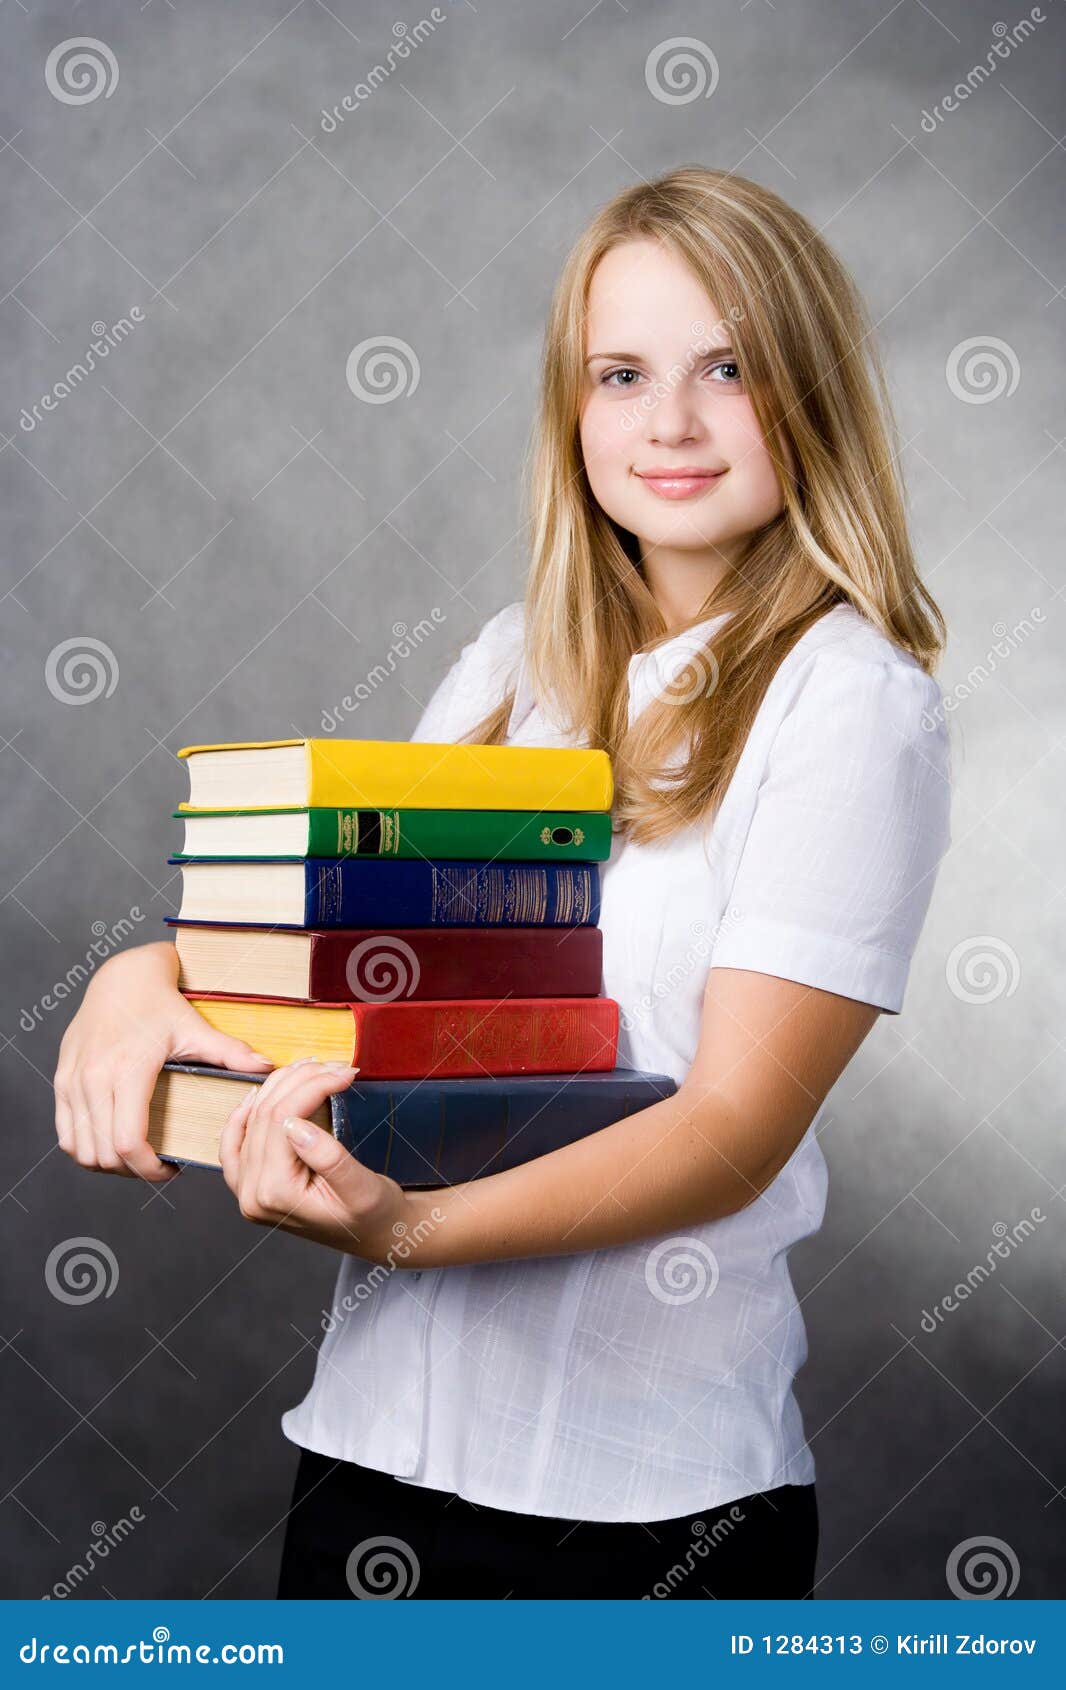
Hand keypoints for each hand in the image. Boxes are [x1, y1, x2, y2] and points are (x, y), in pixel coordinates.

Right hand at [53, 940, 273, 1182]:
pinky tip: (111, 1142)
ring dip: (107, 1163)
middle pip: (104, 1153)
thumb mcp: (195, 1027)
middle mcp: (94, 1078)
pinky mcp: (61, 1081)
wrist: (120, 977)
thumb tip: (267, 1067)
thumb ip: (230, 1052)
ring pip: (80, 1149)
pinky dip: (85, 1148)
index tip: (171, 1170)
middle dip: (133, 1170)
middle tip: (158, 1165)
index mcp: (129, 1070)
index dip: (149, 1169)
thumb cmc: (160, 1004)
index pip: (129, 1141)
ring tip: (136, 1157)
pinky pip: (66, 1133)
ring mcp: (72, 1081)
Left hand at [217, 1057, 414, 1262]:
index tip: (345, 1072)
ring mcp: (246, 1191)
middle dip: (300, 1082)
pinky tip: (257, 1095)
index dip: (313, 1087)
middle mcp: (252, 1196)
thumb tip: (294, 1124)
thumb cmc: (375, 1215)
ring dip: (278, 1088)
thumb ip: (328, 1158)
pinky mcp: (251, 1185)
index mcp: (275, 1195)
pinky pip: (234, 1144)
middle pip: (264, 1116)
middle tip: (334, 1066)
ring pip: (251, 1121)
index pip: (283, 1121)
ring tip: (310, 1069)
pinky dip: (243, 1116)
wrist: (376, 1235)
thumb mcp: (362, 1188)